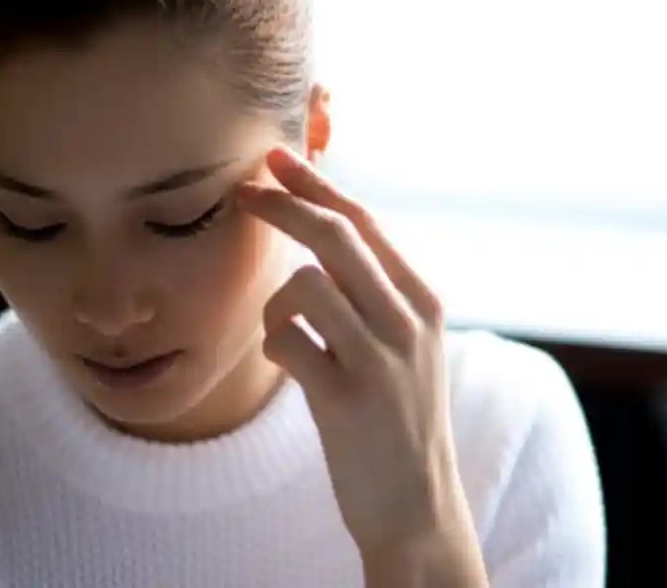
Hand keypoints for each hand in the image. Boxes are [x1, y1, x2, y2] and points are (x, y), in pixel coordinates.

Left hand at [236, 146, 487, 586]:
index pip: (365, 222)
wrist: (418, 507)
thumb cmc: (399, 421)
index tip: (277, 160)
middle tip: (243, 192)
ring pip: (305, 284)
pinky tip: (286, 367)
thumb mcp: (408, 348)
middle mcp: (407, 321)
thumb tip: (324, 234)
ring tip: (282, 335)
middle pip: (335, 235)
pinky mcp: (347, 398)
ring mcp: (380, 359)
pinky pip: (286, 342)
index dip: (317, 185)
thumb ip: (377, 295)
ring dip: (275, 304)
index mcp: (423, 302)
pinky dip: (272, 346)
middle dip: (282, 205)